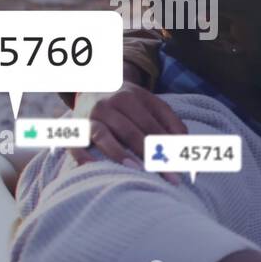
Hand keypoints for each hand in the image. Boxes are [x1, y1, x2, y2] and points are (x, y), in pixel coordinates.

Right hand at [70, 81, 186, 182]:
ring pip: (103, 135)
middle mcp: (109, 105)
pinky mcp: (74, 128)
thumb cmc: (130, 103)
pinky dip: (83, 156)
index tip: (183, 167)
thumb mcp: (152, 104)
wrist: (93, 84)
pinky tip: (94, 168)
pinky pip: (75, 143)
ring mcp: (89, 116)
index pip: (154, 126)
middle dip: (152, 156)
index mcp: (132, 98)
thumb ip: (171, 123)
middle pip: (132, 132)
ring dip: (119, 153)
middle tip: (169, 178)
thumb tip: (186, 147)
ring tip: (136, 170)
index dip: (170, 147)